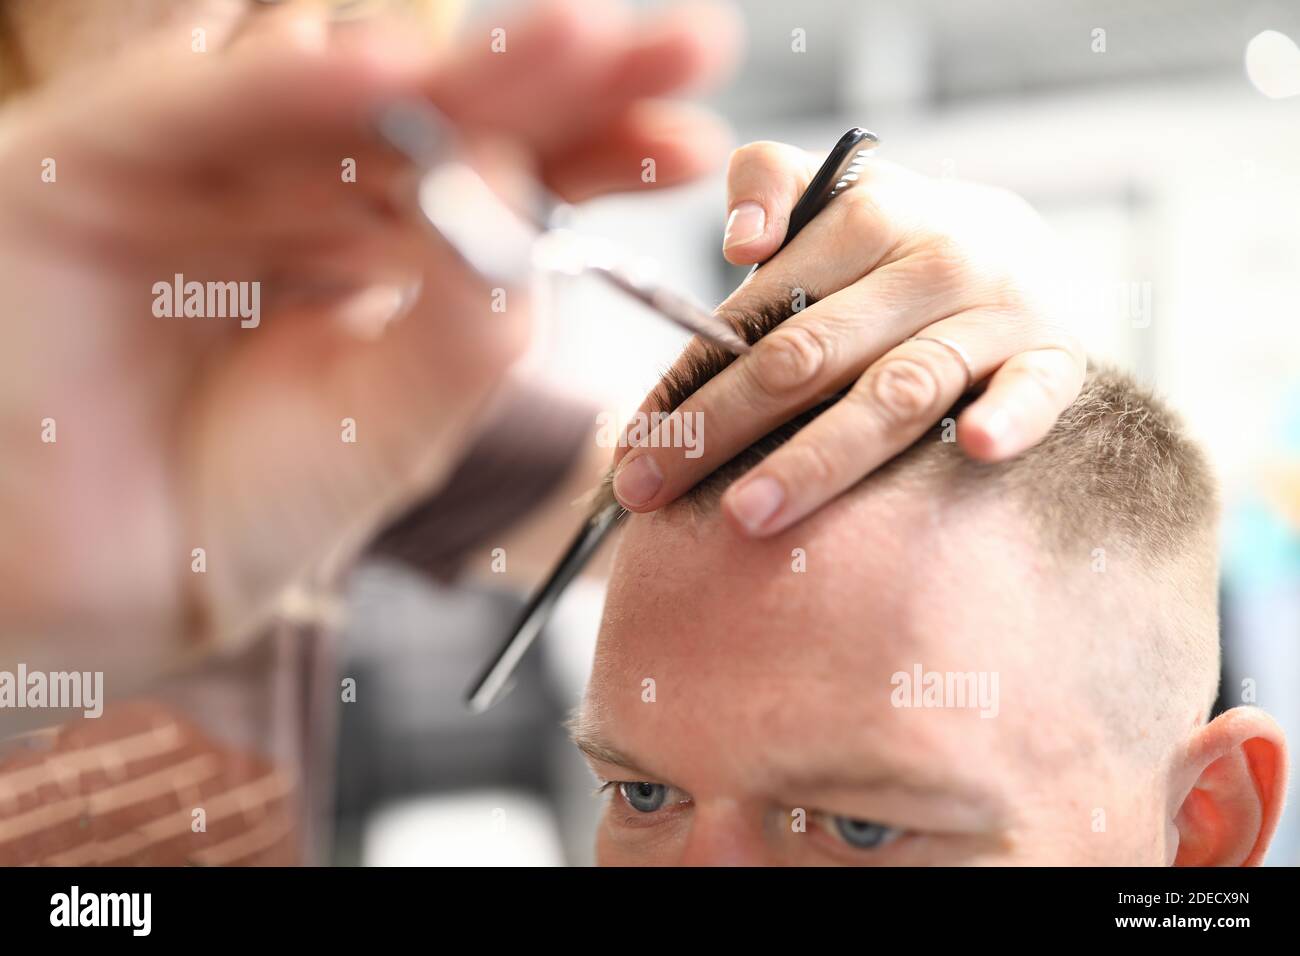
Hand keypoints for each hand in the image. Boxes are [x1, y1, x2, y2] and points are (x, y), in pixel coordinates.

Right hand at [0, 0, 736, 682]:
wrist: (106, 586)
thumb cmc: (250, 508)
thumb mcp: (397, 421)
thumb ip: (470, 320)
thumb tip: (528, 193)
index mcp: (379, 251)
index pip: (503, 183)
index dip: (599, 156)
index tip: (696, 147)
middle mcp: (304, 190)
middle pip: (448, 116)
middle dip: (565, 82)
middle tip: (677, 53)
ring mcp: (209, 165)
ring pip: (344, 90)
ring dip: (465, 64)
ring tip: (582, 44)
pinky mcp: (97, 160)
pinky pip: (202, 107)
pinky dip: (291, 85)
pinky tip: (398, 72)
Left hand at [611, 141, 1085, 535]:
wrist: (1033, 254)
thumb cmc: (901, 246)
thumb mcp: (838, 194)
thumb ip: (772, 183)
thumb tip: (738, 240)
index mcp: (869, 216)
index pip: (757, 310)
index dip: (685, 377)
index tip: (631, 441)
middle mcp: (934, 259)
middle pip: (806, 355)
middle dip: (717, 427)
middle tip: (648, 490)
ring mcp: (998, 313)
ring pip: (897, 390)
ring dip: (820, 456)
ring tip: (749, 514)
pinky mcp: (1055, 360)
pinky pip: (1037, 392)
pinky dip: (1012, 415)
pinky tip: (978, 447)